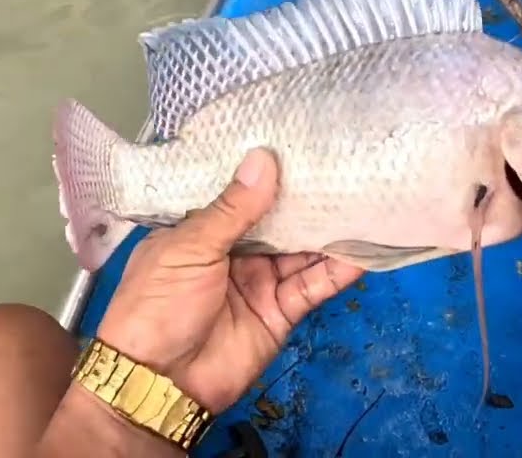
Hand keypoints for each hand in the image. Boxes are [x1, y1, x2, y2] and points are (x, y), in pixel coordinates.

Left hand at [94, 148, 363, 413]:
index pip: (240, 193)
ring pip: (303, 249)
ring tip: (364, 196)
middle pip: (279, 219)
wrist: (160, 382)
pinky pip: (314, 285)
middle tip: (344, 162)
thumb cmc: (158, 305)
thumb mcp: (189, 248)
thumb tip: (264, 159)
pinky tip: (362, 247)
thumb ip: (232, 208)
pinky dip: (338, 269)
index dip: (266, 171)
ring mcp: (261, 281)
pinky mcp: (282, 311)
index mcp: (202, 230)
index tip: (299, 139)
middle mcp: (235, 251)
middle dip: (307, 197)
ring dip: (330, 228)